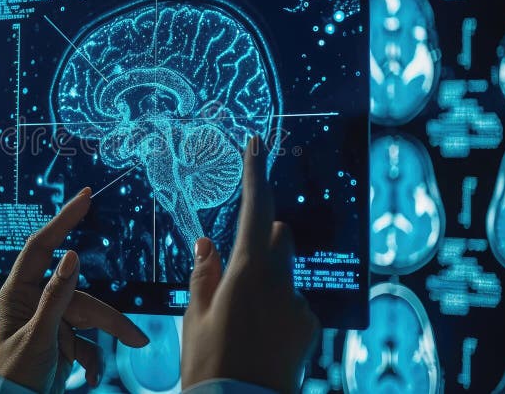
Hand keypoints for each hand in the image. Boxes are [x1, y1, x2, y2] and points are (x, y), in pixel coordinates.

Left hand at [0, 187, 149, 392]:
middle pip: (79, 293)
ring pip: (89, 315)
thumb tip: (73, 256)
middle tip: (134, 332)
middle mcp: (35, 299)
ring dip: (108, 336)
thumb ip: (57, 297)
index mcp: (18, 292)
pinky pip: (86, 339)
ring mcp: (50, 318)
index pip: (41, 246)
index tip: (84, 198)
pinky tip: (91, 376)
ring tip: (133, 348)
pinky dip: (93, 357)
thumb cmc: (16, 373)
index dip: (62, 220)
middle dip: (107, 316)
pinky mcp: (61, 336)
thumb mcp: (39, 336)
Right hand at [181, 136, 319, 392]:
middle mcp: (282, 282)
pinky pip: (294, 301)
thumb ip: (203, 274)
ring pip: (284, 272)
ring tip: (242, 320)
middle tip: (234, 268)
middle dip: (261, 238)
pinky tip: (259, 337)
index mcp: (248, 272)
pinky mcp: (310, 326)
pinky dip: (277, 308)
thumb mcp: (194, 317)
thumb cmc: (209, 362)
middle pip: (278, 236)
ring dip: (267, 280)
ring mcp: (300, 304)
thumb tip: (207, 242)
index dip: (256, 172)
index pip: (255, 209)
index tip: (257, 143)